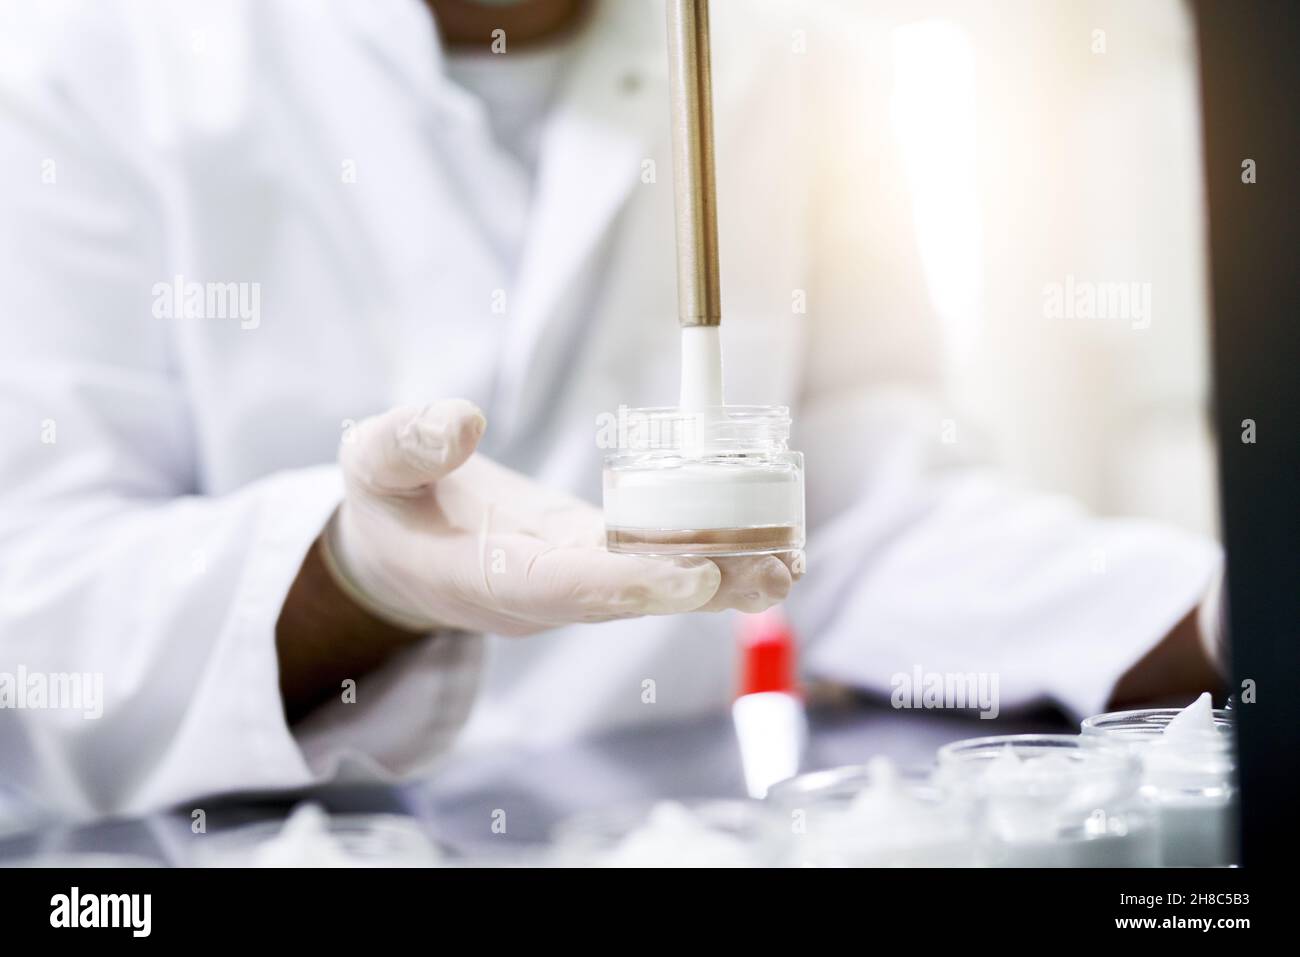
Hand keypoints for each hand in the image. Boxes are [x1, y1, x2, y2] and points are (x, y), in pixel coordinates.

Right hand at [322, 400, 746, 635]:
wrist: (397, 555)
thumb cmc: (386, 507)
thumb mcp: (371, 465)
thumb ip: (407, 444)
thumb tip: (462, 421)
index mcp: (482, 578)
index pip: (560, 587)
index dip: (628, 583)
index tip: (693, 574)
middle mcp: (538, 593)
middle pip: (626, 596)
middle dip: (699, 587)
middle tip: (771, 571)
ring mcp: (571, 581)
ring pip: (650, 587)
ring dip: (722, 579)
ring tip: (788, 564)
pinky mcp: (592, 560)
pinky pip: (653, 564)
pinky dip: (708, 558)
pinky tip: (766, 550)